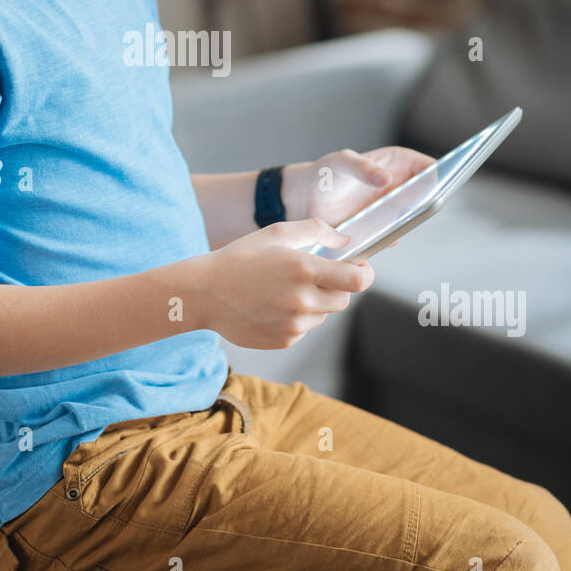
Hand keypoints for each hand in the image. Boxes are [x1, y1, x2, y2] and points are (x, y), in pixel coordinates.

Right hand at [195, 218, 374, 351]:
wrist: (204, 294)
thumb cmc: (239, 258)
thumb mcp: (276, 232)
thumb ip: (316, 230)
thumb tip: (344, 241)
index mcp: (304, 270)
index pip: (358, 280)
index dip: (365, 273)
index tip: (360, 268)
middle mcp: (303, 300)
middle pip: (345, 300)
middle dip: (338, 287)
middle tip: (316, 276)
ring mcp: (294, 324)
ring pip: (324, 315)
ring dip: (315, 303)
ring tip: (284, 290)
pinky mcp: (284, 340)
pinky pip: (305, 329)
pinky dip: (297, 318)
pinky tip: (273, 305)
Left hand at [281, 146, 435, 229]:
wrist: (306, 199)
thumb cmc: (326, 173)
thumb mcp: (341, 163)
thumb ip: (361, 168)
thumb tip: (385, 178)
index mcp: (397, 162)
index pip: (429, 167)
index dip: (442, 175)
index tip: (443, 186)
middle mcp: (401, 186)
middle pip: (428, 195)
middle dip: (429, 203)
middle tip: (421, 208)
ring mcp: (393, 210)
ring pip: (413, 218)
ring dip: (408, 223)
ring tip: (393, 222)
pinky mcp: (382, 230)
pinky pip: (394, 236)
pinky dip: (390, 238)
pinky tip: (378, 237)